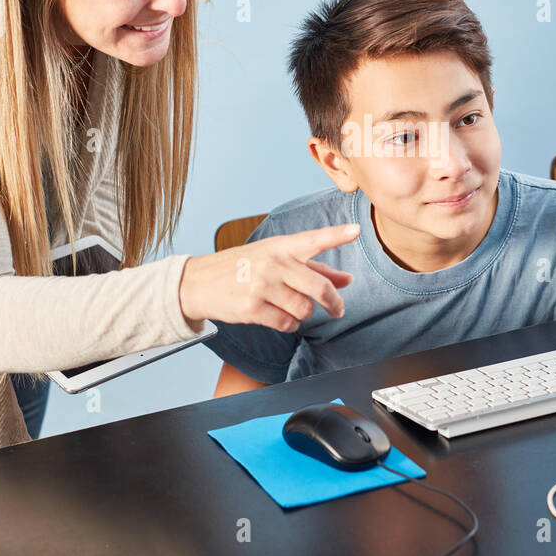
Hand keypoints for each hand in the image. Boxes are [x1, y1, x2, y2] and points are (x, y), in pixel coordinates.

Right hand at [178, 223, 359, 331]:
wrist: (199, 282)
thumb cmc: (243, 268)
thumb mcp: (275, 259)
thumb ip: (314, 268)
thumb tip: (347, 279)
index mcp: (281, 246)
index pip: (313, 239)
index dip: (336, 235)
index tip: (356, 230)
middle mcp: (273, 263)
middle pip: (319, 287)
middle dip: (334, 302)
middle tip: (337, 310)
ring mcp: (262, 286)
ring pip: (304, 309)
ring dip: (303, 314)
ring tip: (290, 308)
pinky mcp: (252, 308)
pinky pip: (287, 324)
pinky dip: (288, 324)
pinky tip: (278, 317)